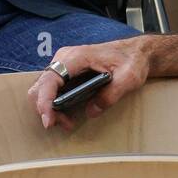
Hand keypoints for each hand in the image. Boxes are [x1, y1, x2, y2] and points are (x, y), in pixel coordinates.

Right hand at [27, 35, 153, 130]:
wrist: (136, 52)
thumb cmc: (132, 60)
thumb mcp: (129, 78)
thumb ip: (111, 94)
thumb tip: (91, 111)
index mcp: (76, 57)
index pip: (49, 80)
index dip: (45, 102)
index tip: (49, 120)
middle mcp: (64, 59)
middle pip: (41, 87)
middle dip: (47, 109)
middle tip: (65, 124)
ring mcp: (64, 65)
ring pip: (44, 89)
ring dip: (51, 108)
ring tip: (68, 122)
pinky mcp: (67, 72)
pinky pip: (53, 89)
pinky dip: (56, 103)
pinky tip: (69, 114)